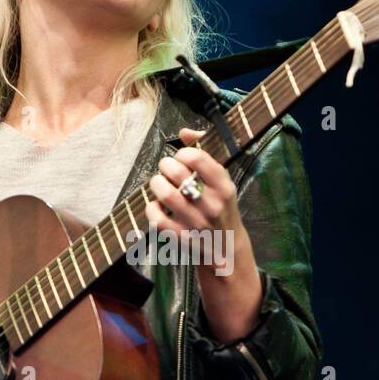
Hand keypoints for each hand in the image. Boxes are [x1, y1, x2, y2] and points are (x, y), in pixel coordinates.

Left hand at [144, 128, 244, 248]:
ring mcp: (196, 223)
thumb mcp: (222, 181)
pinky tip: (157, 205)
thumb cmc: (221, 207)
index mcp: (224, 187)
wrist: (227, 248)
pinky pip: (157, 218)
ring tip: (159, 183)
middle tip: (166, 168)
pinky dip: (151, 208)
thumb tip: (184, 132)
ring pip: (166, 194)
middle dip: (165, 164)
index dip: (183, 152)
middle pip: (178, 173)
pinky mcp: (181, 238)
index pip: (198, 158)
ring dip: (156, 183)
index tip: (182, 157)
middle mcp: (212, 205)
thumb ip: (204, 153)